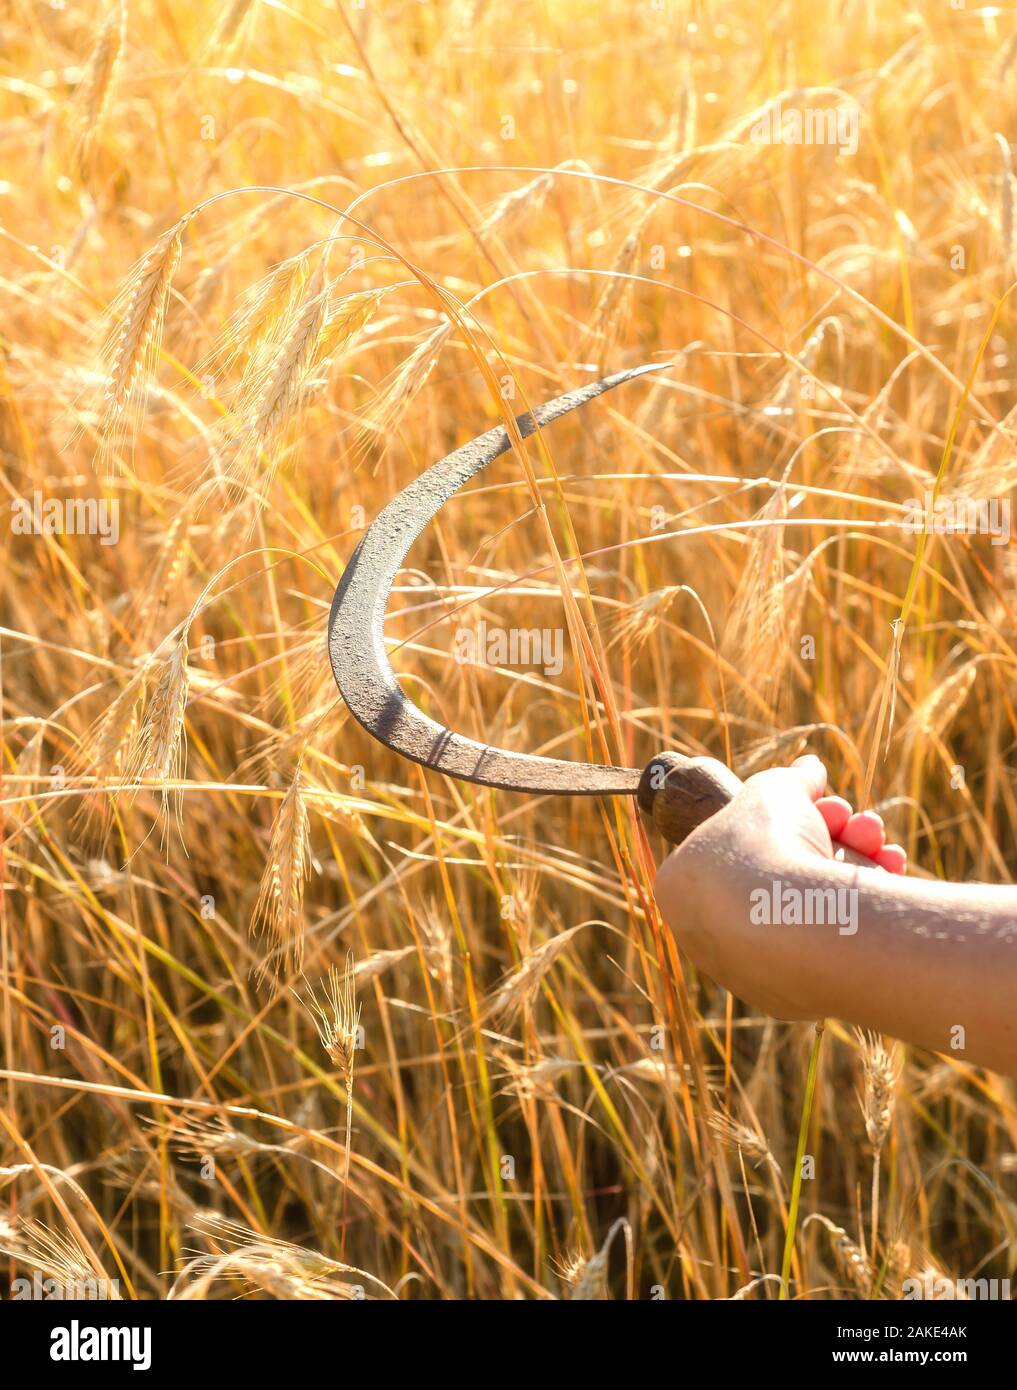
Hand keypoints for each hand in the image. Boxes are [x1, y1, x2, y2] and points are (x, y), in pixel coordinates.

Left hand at [653, 755, 905, 1019]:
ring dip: (853, 865)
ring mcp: (747, 969)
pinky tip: (889, 876)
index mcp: (682, 886)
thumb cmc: (765, 844)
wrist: (796, 920)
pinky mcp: (789, 998)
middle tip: (857, 822)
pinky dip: (857, 910)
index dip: (785, 819)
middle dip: (829, 839)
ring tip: (881, 844)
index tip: (819, 805)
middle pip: (777, 876)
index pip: (735, 847)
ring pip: (807, 908)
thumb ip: (791, 780)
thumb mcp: (776, 789)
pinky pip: (825, 945)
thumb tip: (810, 767)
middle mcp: (707, 933)